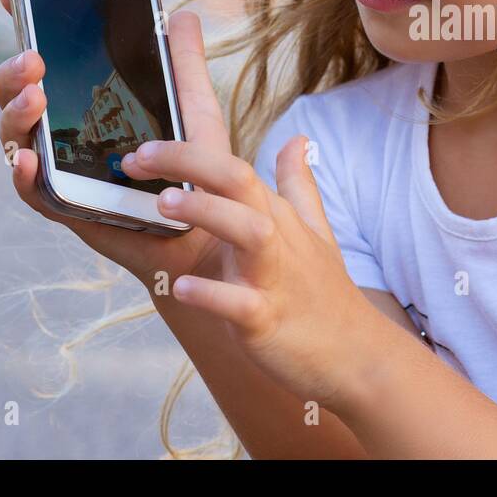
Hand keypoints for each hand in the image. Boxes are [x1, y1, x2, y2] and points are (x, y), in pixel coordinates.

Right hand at [0, 0, 226, 284]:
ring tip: (35, 96)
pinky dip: (21, 173)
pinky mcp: (65, 205)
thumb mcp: (193, 108)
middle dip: (13, 71)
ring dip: (15, 113)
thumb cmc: (197, 169)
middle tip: (33, 57)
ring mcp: (59, 166)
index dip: (22, 23)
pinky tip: (26, 156)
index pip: (43, 57)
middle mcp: (62, 129)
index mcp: (84, 99)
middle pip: (16, 93)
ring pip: (14, 136)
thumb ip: (183, 64)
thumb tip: (183, 13)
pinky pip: (31, 190)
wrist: (209, 230)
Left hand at [124, 129, 388, 412]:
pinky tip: (182, 287)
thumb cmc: (325, 293)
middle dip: (190, 161)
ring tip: (163, 203)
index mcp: (277, 215)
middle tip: (138, 156)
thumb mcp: (316, 230)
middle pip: (240, 182)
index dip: (186, 151)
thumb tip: (298, 141)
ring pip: (248, 232)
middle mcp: (276, 238)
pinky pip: (241, 304)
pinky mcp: (269, 321)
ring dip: (208, 213)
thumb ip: (298, 184)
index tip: (141, 150)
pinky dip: (213, 294)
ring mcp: (274, 278)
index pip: (233, 167)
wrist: (357, 355)